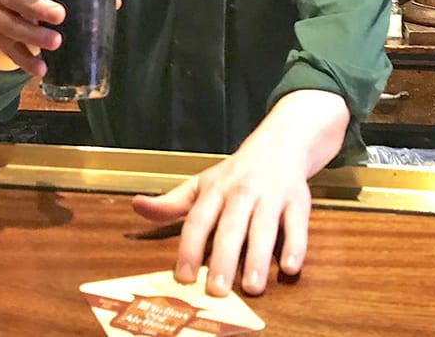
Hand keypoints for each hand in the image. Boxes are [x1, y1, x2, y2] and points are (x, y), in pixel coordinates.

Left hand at [131, 90, 348, 296]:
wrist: (280, 145)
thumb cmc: (236, 173)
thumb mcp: (201, 183)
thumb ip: (171, 202)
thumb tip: (137, 206)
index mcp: (216, 189)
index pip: (198, 219)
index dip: (190, 248)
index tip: (184, 276)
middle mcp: (242, 192)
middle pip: (231, 226)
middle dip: (225, 257)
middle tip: (218, 290)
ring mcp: (271, 196)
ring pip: (264, 227)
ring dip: (258, 256)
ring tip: (252, 286)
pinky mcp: (298, 202)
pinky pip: (298, 225)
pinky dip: (296, 246)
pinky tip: (289, 266)